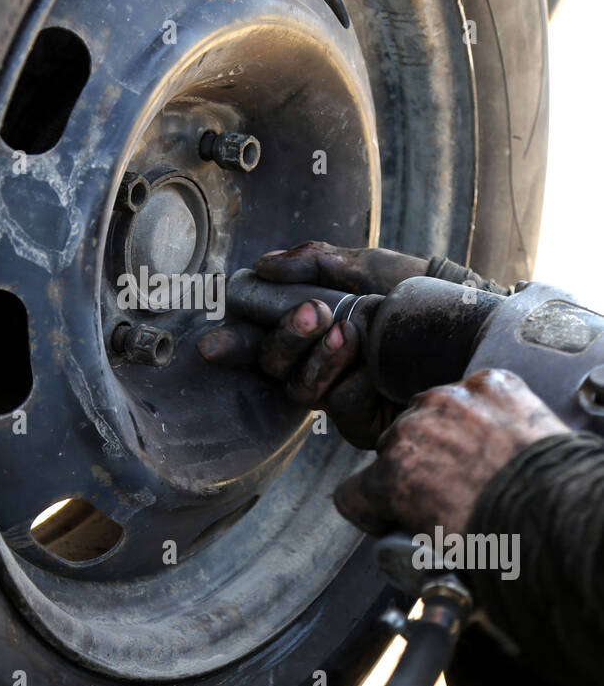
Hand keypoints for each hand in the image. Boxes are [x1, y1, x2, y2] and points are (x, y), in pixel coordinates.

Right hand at [198, 241, 428, 447]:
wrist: (470, 320)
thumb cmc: (417, 291)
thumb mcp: (366, 266)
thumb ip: (314, 262)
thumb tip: (262, 264)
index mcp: (311, 332)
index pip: (261, 341)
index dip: (236, 345)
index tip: (213, 343)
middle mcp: (320, 367)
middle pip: (275, 368)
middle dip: (284, 340)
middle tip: (311, 312)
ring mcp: (343, 396)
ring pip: (303, 390)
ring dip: (320, 361)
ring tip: (349, 332)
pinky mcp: (369, 423)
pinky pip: (344, 409)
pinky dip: (357, 385)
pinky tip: (378, 369)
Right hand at [333, 369, 568, 535]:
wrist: (564, 514)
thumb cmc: (510, 541)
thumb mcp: (437, 557)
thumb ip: (407, 540)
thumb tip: (410, 546)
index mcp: (393, 475)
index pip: (351, 492)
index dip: (370, 510)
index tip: (390, 517)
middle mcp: (413, 429)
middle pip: (394, 447)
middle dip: (415, 467)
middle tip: (448, 491)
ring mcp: (453, 400)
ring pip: (431, 413)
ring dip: (446, 433)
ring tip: (480, 460)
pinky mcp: (492, 384)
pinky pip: (475, 392)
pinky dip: (484, 411)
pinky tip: (501, 435)